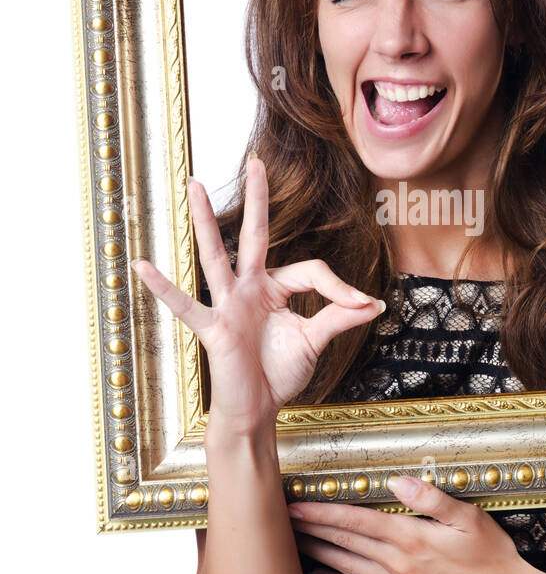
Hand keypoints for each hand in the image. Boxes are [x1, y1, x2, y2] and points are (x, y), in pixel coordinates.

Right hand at [130, 155, 385, 435]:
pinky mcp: (213, 328)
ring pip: (216, 255)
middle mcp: (249, 288)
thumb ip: (340, 317)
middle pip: (254, 235)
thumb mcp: (314, 339)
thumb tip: (375, 303)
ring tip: (193, 186)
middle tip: (257, 163)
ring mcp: (228, 305)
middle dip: (257, 200)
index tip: (363, 305)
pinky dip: (163, 288)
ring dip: (204, 221)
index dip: (341, 287)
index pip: (310, 270)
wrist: (257, 410)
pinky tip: (142, 267)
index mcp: (274, 288)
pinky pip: (184, 305)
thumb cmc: (279, 372)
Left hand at [286, 475, 542, 573]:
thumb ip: (431, 498)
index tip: (296, 505)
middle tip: (281, 520)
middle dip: (310, 530)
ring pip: (346, 567)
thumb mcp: (469, 518)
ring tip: (292, 544)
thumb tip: (398, 481)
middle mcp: (397, 564)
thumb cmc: (492, 557)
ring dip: (316, 554)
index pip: (355, 521)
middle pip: (343, 542)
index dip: (322, 512)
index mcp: (410, 538)